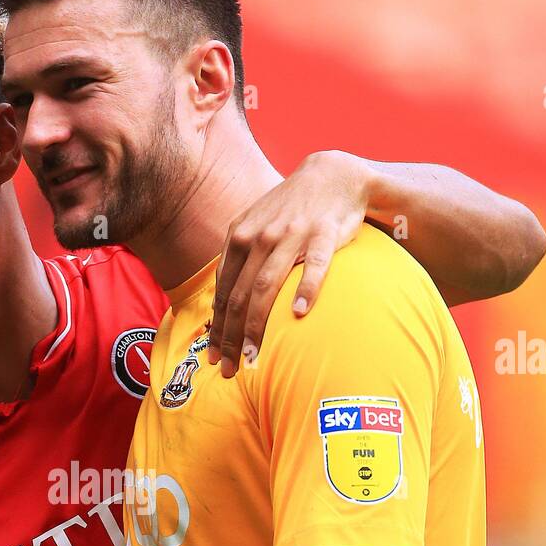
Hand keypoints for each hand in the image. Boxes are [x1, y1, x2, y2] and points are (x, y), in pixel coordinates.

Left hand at [208, 149, 370, 374]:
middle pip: (240, 296)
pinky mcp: (324, 233)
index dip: (216, 328)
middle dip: (231, 337)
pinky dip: (306, 289)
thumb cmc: (291, 209)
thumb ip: (238, 261)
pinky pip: (314, 265)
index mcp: (239, 238)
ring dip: (257, 324)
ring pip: (267, 285)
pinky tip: (298, 314)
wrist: (332, 175)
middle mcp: (260, 236)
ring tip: (253, 356)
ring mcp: (291, 235)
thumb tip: (220, 302)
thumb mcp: (255, 226)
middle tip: (230, 370)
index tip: (213, 357)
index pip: (223, 292)